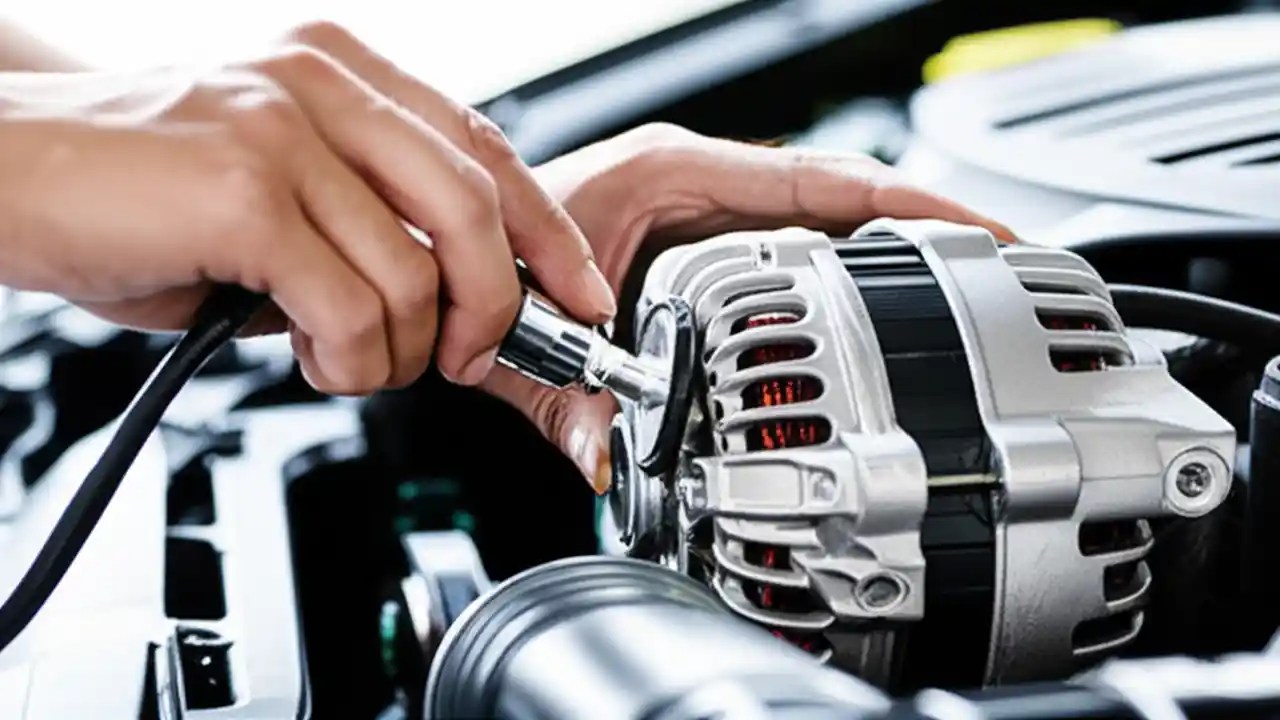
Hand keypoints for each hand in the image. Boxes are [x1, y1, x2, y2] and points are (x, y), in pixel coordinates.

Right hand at [0, 21, 614, 393]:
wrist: (5, 175)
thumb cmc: (136, 194)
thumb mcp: (275, 196)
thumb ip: (364, 228)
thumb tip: (450, 301)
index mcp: (344, 71)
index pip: (486, 149)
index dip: (549, 232)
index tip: (580, 294)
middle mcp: (323, 82)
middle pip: (478, 207)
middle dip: (497, 307)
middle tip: (467, 359)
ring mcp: (285, 128)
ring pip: (418, 275)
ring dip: (397, 353)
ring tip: (348, 361)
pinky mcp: (247, 189)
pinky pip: (353, 308)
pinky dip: (349, 361)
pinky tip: (311, 359)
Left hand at [482, 123, 1014, 491]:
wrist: (455, 234)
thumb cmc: (492, 243)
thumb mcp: (530, 333)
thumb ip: (568, 402)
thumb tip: (607, 461)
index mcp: (671, 174)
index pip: (817, 182)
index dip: (904, 205)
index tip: (971, 231)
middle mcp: (697, 181)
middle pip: (839, 199)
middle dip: (917, 233)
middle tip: (990, 274)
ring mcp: (706, 203)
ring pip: (819, 220)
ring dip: (884, 250)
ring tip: (954, 290)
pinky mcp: (702, 231)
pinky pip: (787, 241)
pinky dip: (835, 265)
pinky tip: (871, 303)